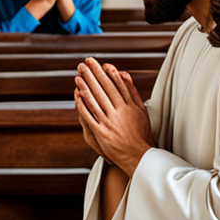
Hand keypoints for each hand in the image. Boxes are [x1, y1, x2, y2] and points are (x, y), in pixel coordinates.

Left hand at [74, 59, 153, 175]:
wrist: (138, 155)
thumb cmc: (141, 133)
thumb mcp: (142, 110)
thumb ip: (132, 92)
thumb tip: (123, 75)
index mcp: (130, 106)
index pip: (117, 84)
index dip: (107, 73)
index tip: (101, 64)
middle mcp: (119, 112)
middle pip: (104, 89)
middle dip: (93, 74)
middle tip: (84, 64)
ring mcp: (109, 122)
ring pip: (95, 100)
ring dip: (85, 86)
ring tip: (78, 75)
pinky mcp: (101, 132)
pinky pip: (89, 115)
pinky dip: (83, 104)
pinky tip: (78, 95)